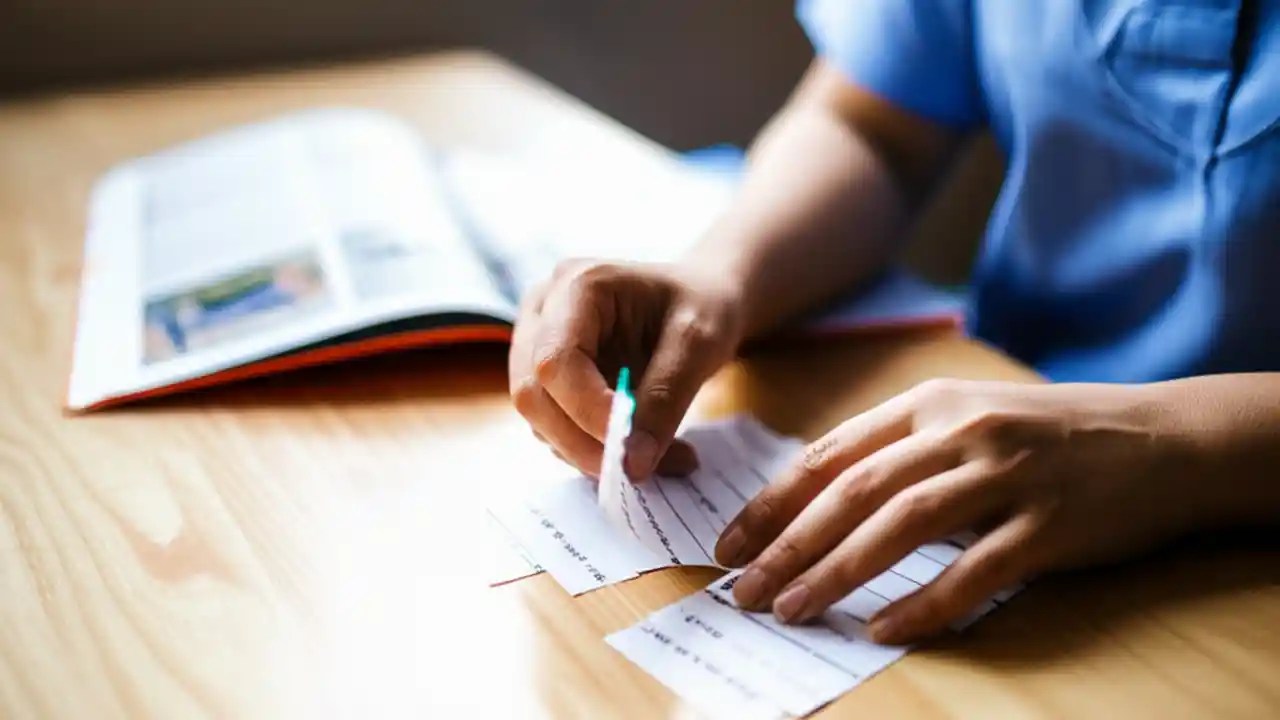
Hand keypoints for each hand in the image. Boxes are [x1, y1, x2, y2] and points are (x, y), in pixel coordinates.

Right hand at [509, 260, 743, 478]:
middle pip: (533, 393)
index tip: (631, 448)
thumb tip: (633, 465)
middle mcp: (544, 310)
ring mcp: (536, 342)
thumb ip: (665, 400)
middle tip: (639, 470)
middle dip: (582, 443)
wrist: (703, 296)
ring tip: (658, 458)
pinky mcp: (546, 376)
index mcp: (578, 285)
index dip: (586, 411)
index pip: (555, 360)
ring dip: (590, 452)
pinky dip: (593, 448)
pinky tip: (641, 448)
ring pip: (539, 418)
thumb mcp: (699, 344)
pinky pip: (553, 425)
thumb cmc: (704, 305)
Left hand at [714, 378, 1194, 643]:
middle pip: (854, 491)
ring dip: (837, 571)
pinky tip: (883, 629)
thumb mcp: (966, 418)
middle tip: (743, 589)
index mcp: (929, 403)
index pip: (830, 455)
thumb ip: (897, 449)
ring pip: (902, 524)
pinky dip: (924, 603)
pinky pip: (975, 571)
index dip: (773, 502)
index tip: (729, 543)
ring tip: (792, 609)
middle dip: (788, 545)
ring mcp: (1008, 475)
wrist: (1161, 438)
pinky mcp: (1050, 524)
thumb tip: (815, 500)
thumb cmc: (1047, 434)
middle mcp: (961, 431)